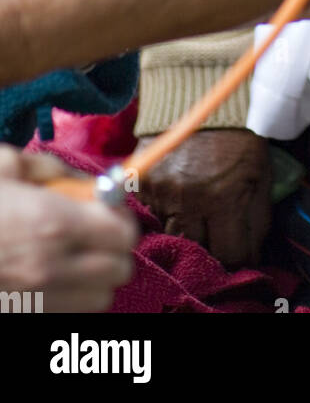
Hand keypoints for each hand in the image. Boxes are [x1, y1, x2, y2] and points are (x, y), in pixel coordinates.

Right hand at [0, 146, 136, 311]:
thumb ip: (49, 169)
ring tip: (69, 256)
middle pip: (119, 270)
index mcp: (52, 224)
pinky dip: (69, 298)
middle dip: (112, 248)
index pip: (123, 232)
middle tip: (91, 231)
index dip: (119, 217)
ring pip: (98, 299)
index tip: (105, 206)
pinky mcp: (23, 319)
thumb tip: (80, 180)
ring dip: (94, 277)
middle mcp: (51, 269)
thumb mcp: (2, 165)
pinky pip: (67, 314)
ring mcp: (36, 302)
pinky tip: (47, 277)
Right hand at [135, 129, 271, 267]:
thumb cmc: (239, 133)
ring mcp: (162, 192)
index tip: (241, 252)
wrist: (200, 91)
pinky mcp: (143, 183)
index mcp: (224, 198)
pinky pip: (153, 215)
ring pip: (172, 236)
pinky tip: (178, 201)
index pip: (230, 254)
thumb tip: (253, 253)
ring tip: (199, 219)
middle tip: (219, 236)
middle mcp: (189, 200)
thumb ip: (258, 215)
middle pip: (198, 250)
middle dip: (212, 247)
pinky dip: (166, 214)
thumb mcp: (261, 171)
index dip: (239, 257)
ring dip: (187, 232)